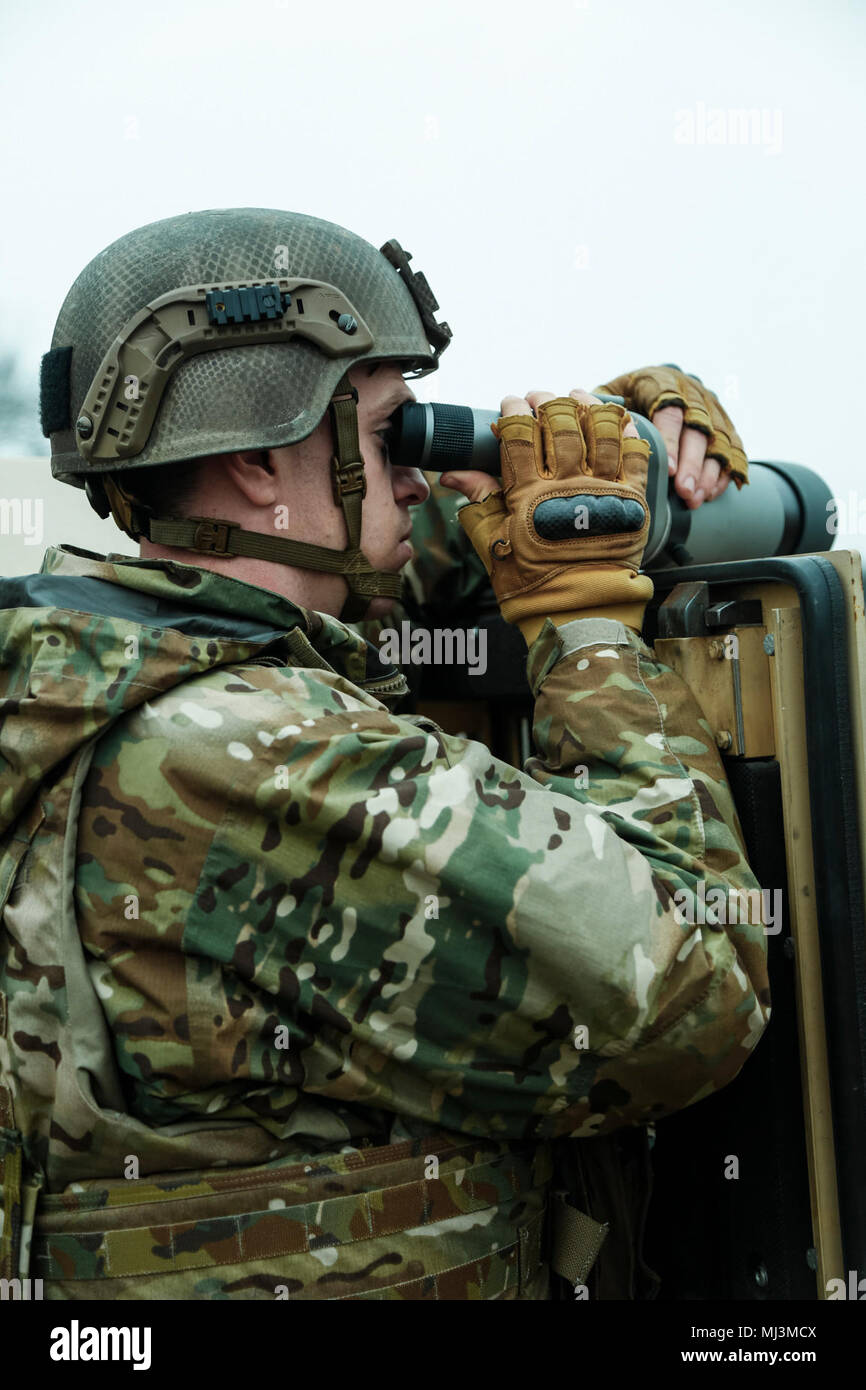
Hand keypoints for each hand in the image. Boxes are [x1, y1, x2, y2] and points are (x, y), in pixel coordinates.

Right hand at [440, 388, 652, 644]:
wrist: (579, 614)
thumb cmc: (532, 584)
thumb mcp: (494, 543)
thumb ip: (478, 502)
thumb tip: (453, 473)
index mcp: (528, 495)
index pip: (519, 437)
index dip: (513, 413)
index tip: (509, 404)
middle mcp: (567, 486)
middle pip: (560, 425)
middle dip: (547, 402)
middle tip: (540, 396)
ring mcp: (604, 491)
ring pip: (600, 431)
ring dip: (588, 407)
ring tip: (578, 396)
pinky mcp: (633, 502)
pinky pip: (636, 457)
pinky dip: (629, 435)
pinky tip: (621, 422)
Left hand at [593, 365, 747, 510]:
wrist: (667, 384)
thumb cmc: (631, 394)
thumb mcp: (614, 390)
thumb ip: (599, 402)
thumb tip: (576, 408)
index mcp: (664, 384)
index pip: (670, 412)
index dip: (671, 441)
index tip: (668, 470)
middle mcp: (693, 395)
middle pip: (698, 431)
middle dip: (693, 463)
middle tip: (684, 492)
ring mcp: (713, 412)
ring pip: (718, 444)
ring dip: (708, 474)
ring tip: (695, 500)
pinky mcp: (726, 428)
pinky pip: (732, 453)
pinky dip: (722, 475)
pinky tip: (709, 495)